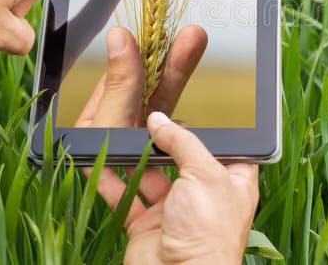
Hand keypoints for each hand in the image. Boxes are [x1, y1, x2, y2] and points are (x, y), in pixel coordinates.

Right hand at [76, 26, 258, 264]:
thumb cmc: (208, 231)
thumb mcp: (205, 174)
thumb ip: (183, 141)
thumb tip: (160, 119)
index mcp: (233, 179)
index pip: (220, 140)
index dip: (205, 120)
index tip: (186, 95)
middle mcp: (205, 192)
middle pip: (180, 154)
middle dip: (160, 134)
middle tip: (142, 103)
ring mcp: (175, 209)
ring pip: (148, 173)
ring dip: (130, 154)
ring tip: (113, 122)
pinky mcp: (146, 226)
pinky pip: (124, 196)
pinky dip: (108, 179)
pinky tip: (93, 157)